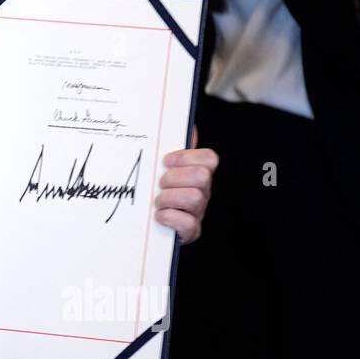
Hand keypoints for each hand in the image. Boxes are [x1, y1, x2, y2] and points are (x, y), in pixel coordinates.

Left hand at [156, 127, 217, 244]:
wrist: (150, 225)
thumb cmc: (159, 191)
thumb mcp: (164, 168)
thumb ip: (176, 146)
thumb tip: (190, 126)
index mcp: (198, 173)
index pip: (209, 158)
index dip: (187, 157)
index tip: (166, 161)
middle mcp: (203, 191)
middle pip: (202, 176)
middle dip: (175, 178)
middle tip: (160, 183)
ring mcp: (198, 212)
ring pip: (194, 198)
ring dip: (169, 198)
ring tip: (157, 201)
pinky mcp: (191, 232)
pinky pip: (188, 223)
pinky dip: (170, 218)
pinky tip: (159, 216)